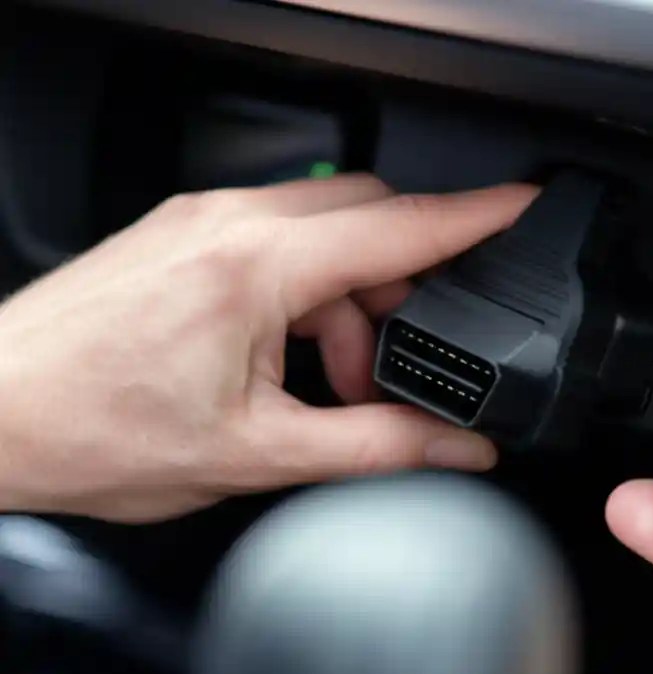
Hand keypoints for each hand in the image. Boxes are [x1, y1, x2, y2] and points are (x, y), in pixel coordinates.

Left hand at [0, 175, 536, 521]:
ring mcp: (201, 221)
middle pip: (370, 217)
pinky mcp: (181, 235)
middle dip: (408, 283)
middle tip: (403, 359)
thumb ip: (375, 447)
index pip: (402, 226)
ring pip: (324, 231)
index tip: (531, 206)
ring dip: (352, 298)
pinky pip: (276, 239)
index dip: (481, 217)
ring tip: (332, 382)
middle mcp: (229, 223)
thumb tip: (455, 447)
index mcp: (256, 266)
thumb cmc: (88, 429)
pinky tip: (289, 359)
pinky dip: (307, 292)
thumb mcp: (255, 454)